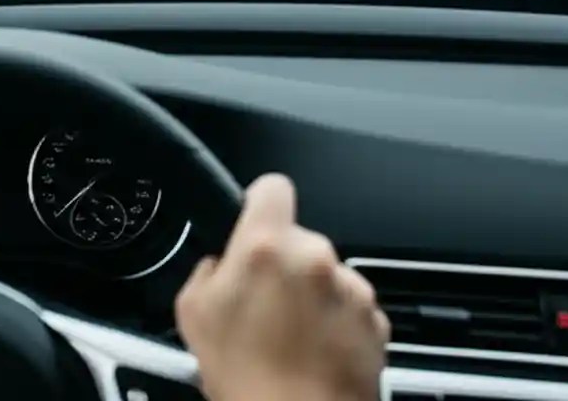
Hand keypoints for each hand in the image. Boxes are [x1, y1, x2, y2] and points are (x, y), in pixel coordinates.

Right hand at [175, 174, 388, 400]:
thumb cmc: (247, 379)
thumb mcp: (192, 314)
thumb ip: (208, 272)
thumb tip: (221, 266)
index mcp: (267, 247)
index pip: (272, 186)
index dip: (259, 204)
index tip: (254, 223)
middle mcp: (316, 259)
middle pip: (298, 239)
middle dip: (282, 264)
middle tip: (261, 305)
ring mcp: (351, 290)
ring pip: (326, 274)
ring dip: (310, 295)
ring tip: (288, 337)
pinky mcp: (375, 321)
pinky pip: (350, 307)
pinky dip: (335, 322)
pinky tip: (313, 352)